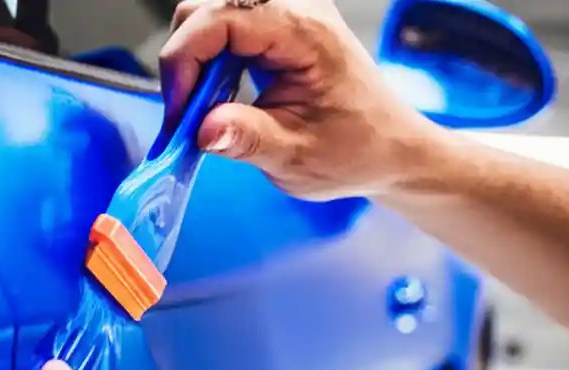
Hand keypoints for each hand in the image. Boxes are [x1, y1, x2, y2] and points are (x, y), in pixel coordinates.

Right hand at [161, 0, 445, 199]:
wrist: (389, 149)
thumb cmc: (355, 151)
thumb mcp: (296, 156)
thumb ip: (247, 139)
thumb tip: (202, 131)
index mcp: (305, 33)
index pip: (219, 19)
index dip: (185, 60)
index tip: (179, 110)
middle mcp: (298, 9)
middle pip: (207, 8)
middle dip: (184, 58)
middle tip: (185, 112)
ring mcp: (289, 13)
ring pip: (210, 14)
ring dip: (194, 60)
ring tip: (200, 107)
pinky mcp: (280, 27)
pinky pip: (225, 28)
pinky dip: (208, 61)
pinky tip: (216, 96)